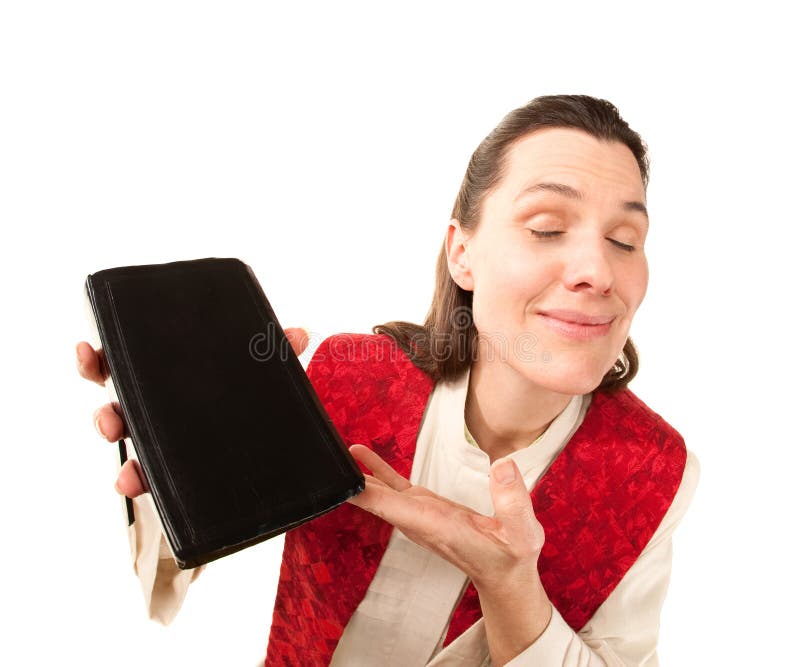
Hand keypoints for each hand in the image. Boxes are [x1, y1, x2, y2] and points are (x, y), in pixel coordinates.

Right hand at [76, 327, 310, 497]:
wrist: (272, 442)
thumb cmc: (253, 394)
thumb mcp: (263, 371)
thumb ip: (276, 353)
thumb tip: (300, 334)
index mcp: (170, 376)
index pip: (126, 364)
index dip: (100, 359)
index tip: (88, 349)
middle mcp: (158, 407)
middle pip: (116, 406)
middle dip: (105, 414)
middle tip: (110, 420)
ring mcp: (164, 440)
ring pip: (131, 446)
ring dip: (126, 462)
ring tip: (126, 473)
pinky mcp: (175, 471)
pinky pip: (148, 476)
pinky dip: (136, 480)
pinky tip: (132, 485)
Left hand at [346, 444, 551, 664]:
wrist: (505, 575)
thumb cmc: (512, 556)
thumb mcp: (523, 533)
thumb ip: (513, 501)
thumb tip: (503, 465)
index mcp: (437, 525)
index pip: (392, 507)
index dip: (364, 493)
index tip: (340, 481)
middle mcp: (420, 521)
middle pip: (376, 500)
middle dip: (351, 483)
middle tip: (325, 458)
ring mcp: (419, 515)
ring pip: (381, 493)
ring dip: (360, 475)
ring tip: (340, 452)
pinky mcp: (424, 507)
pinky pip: (394, 488)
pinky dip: (378, 473)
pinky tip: (363, 458)